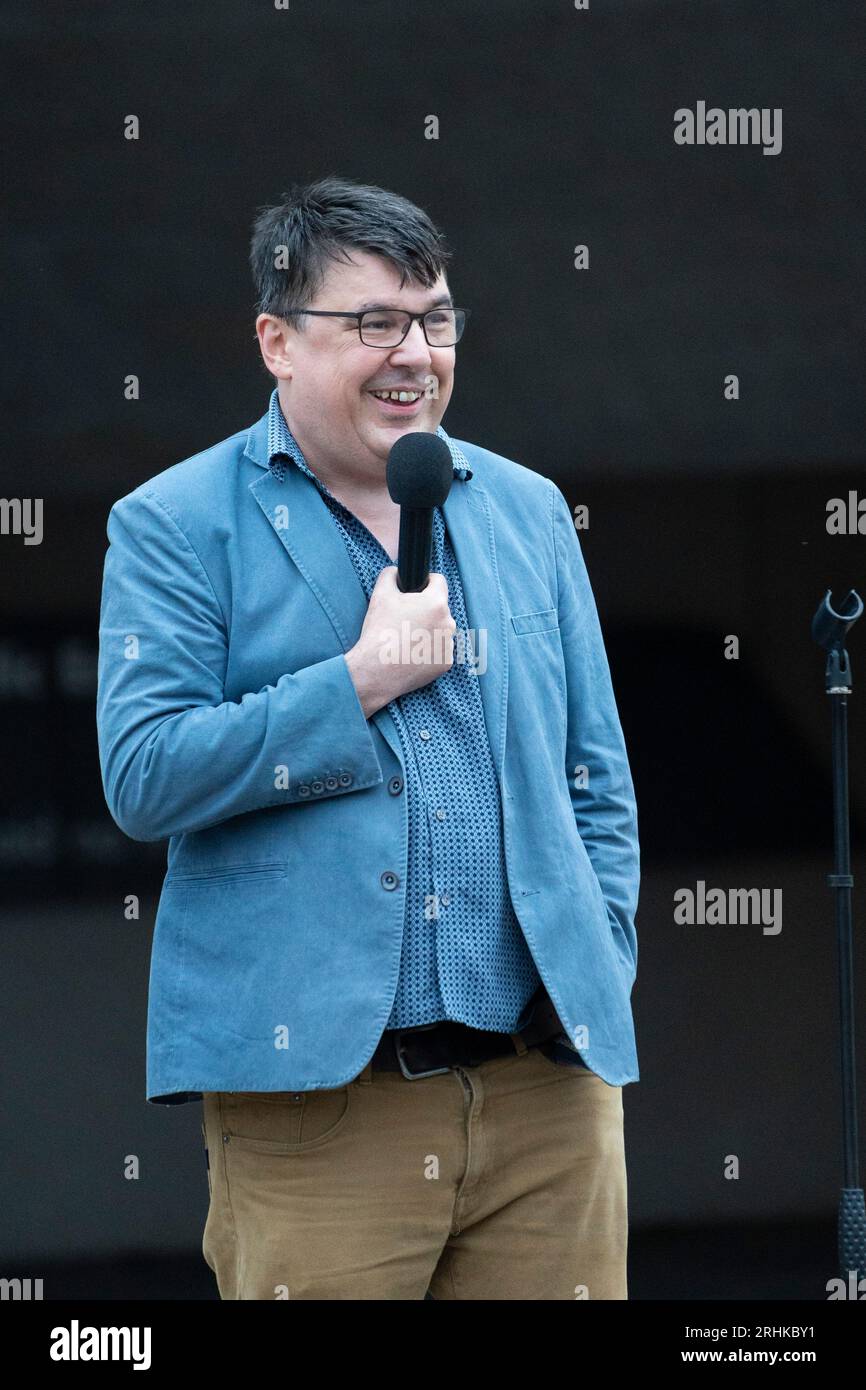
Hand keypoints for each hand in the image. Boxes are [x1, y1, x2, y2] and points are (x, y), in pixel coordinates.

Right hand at [344, 565, 456, 717]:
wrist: (376, 671)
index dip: (426, 582)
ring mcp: (449, 645)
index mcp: (436, 602)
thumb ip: (390, 574)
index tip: (416, 589)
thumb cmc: (379, 631)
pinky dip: (429, 651)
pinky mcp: (446, 663)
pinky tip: (411, 654)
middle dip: (425, 610)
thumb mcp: (380, 594)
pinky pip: (439, 651)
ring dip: (428, 631)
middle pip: (439, 608)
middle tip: (404, 620)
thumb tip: (396, 572)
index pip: (439, 581)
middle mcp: (449, 623)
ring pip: (440, 630)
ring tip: (406, 639)